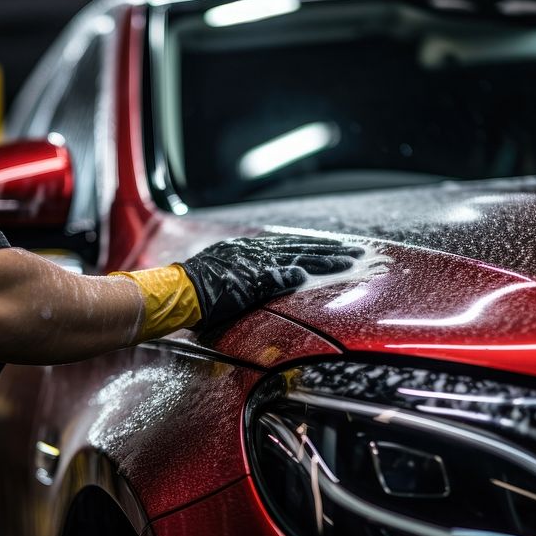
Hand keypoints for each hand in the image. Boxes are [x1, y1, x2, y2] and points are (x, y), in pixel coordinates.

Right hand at [179, 235, 362, 330]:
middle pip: (300, 246)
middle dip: (331, 249)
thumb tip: (282, 278)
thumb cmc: (198, 289)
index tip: (338, 249)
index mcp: (249, 249)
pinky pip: (273, 275)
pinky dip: (291, 274)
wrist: (178, 291)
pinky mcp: (244, 278)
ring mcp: (250, 263)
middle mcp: (253, 250)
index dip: (316, 247)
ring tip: (349, 261)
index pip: (291, 245)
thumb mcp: (229, 275)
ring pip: (295, 257)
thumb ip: (256, 276)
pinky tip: (311, 275)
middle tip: (358, 251)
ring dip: (323, 259)